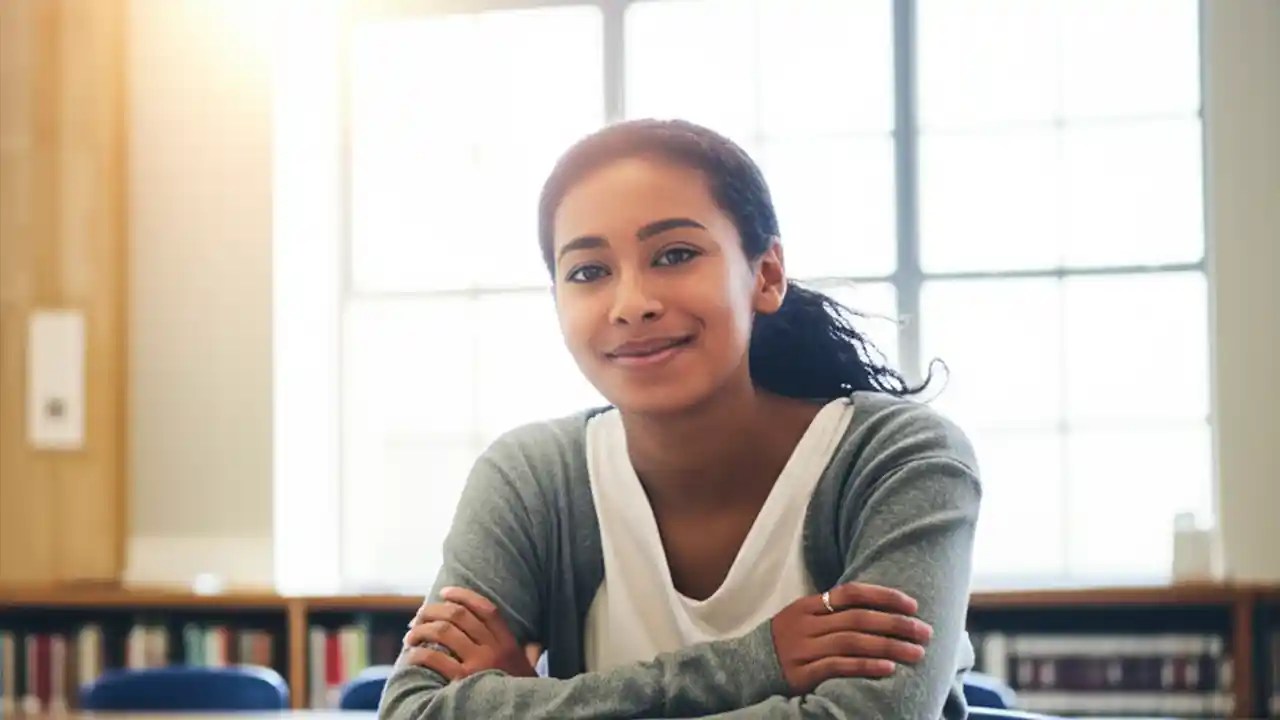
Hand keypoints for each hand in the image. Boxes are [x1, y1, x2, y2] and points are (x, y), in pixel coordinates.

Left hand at [402, 587, 542, 680]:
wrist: (521, 714)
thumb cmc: (519, 692)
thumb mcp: (527, 668)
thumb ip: (529, 652)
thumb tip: (534, 644)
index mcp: (508, 642)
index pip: (485, 608)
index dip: (463, 595)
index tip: (445, 592)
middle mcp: (494, 649)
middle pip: (459, 615)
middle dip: (434, 610)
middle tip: (419, 615)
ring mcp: (479, 664)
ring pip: (443, 632)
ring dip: (421, 630)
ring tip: (410, 635)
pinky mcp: (463, 681)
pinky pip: (435, 659)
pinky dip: (419, 654)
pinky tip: (412, 655)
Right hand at [770, 582, 932, 694]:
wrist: (747, 668)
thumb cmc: (786, 642)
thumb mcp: (803, 618)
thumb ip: (831, 611)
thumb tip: (879, 607)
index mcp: (808, 606)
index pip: (851, 593)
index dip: (884, 596)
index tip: (913, 605)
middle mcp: (806, 624)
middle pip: (858, 619)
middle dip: (896, 624)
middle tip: (925, 631)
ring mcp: (803, 649)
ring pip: (852, 642)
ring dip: (889, 646)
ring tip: (916, 652)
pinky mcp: (802, 674)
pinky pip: (838, 667)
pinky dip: (865, 666)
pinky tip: (888, 668)